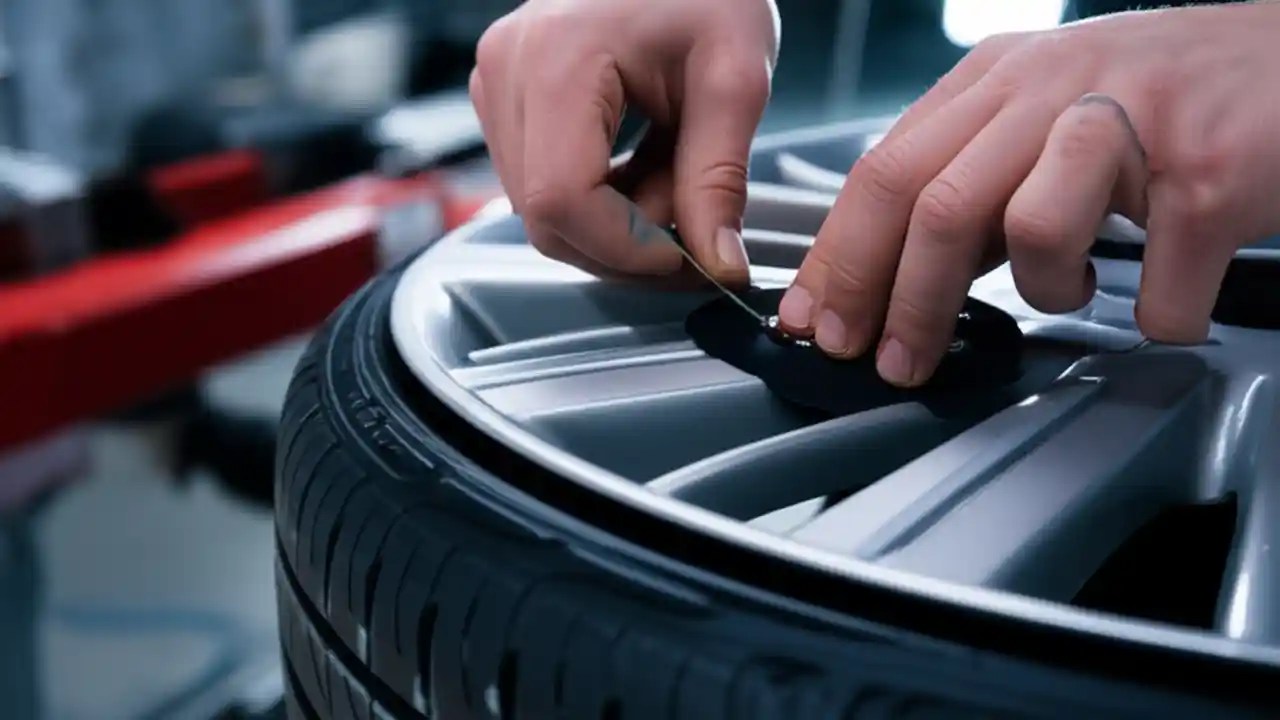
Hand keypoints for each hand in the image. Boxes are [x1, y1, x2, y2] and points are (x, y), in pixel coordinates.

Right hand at [470, 0, 780, 283]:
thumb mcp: (734, 77)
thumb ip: (719, 178)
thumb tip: (716, 265)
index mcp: (556, 58)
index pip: (561, 200)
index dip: (626, 249)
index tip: (689, 259)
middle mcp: (506, 71)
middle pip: (545, 217)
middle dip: (626, 244)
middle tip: (697, 225)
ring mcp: (495, 85)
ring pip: (541, 212)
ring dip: (615, 225)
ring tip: (676, 179)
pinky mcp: (502, 99)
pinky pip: (541, 185)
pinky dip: (598, 202)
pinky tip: (644, 168)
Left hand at [779, 3, 1279, 386]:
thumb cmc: (1163, 98)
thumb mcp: (1042, 115)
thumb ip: (972, 179)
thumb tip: (891, 273)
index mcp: (997, 79)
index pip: (883, 172)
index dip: (839, 259)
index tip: (814, 322)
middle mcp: (1051, 87)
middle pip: (934, 206)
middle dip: (896, 302)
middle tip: (891, 363)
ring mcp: (1133, 124)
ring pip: (1030, 232)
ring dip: (1044, 292)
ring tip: (1076, 286)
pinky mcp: (1209, 173)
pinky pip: (1152, 288)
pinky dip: (1154, 318)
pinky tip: (1164, 296)